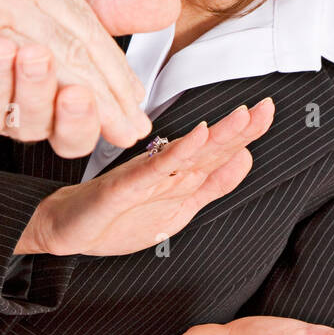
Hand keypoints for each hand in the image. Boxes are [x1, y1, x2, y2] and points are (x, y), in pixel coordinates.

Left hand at [0, 0, 181, 146]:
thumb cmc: (1, 22)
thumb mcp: (66, 14)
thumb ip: (114, 15)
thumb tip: (169, 4)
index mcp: (51, 103)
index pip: (78, 128)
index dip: (90, 119)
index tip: (100, 100)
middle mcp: (15, 112)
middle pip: (37, 128)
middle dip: (44, 98)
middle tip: (44, 62)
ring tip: (2, 49)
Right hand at [17, 98, 274, 256]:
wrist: (66, 227)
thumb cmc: (116, 217)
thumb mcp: (179, 207)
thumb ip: (213, 184)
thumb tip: (246, 159)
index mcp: (179, 177)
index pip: (218, 154)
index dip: (244, 134)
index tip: (266, 112)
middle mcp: (165, 171)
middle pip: (209, 149)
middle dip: (239, 129)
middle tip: (266, 107)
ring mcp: (145, 177)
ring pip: (188, 154)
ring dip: (216, 135)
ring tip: (242, 116)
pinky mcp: (124, 187)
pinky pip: (154, 169)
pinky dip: (177, 153)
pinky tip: (195, 136)